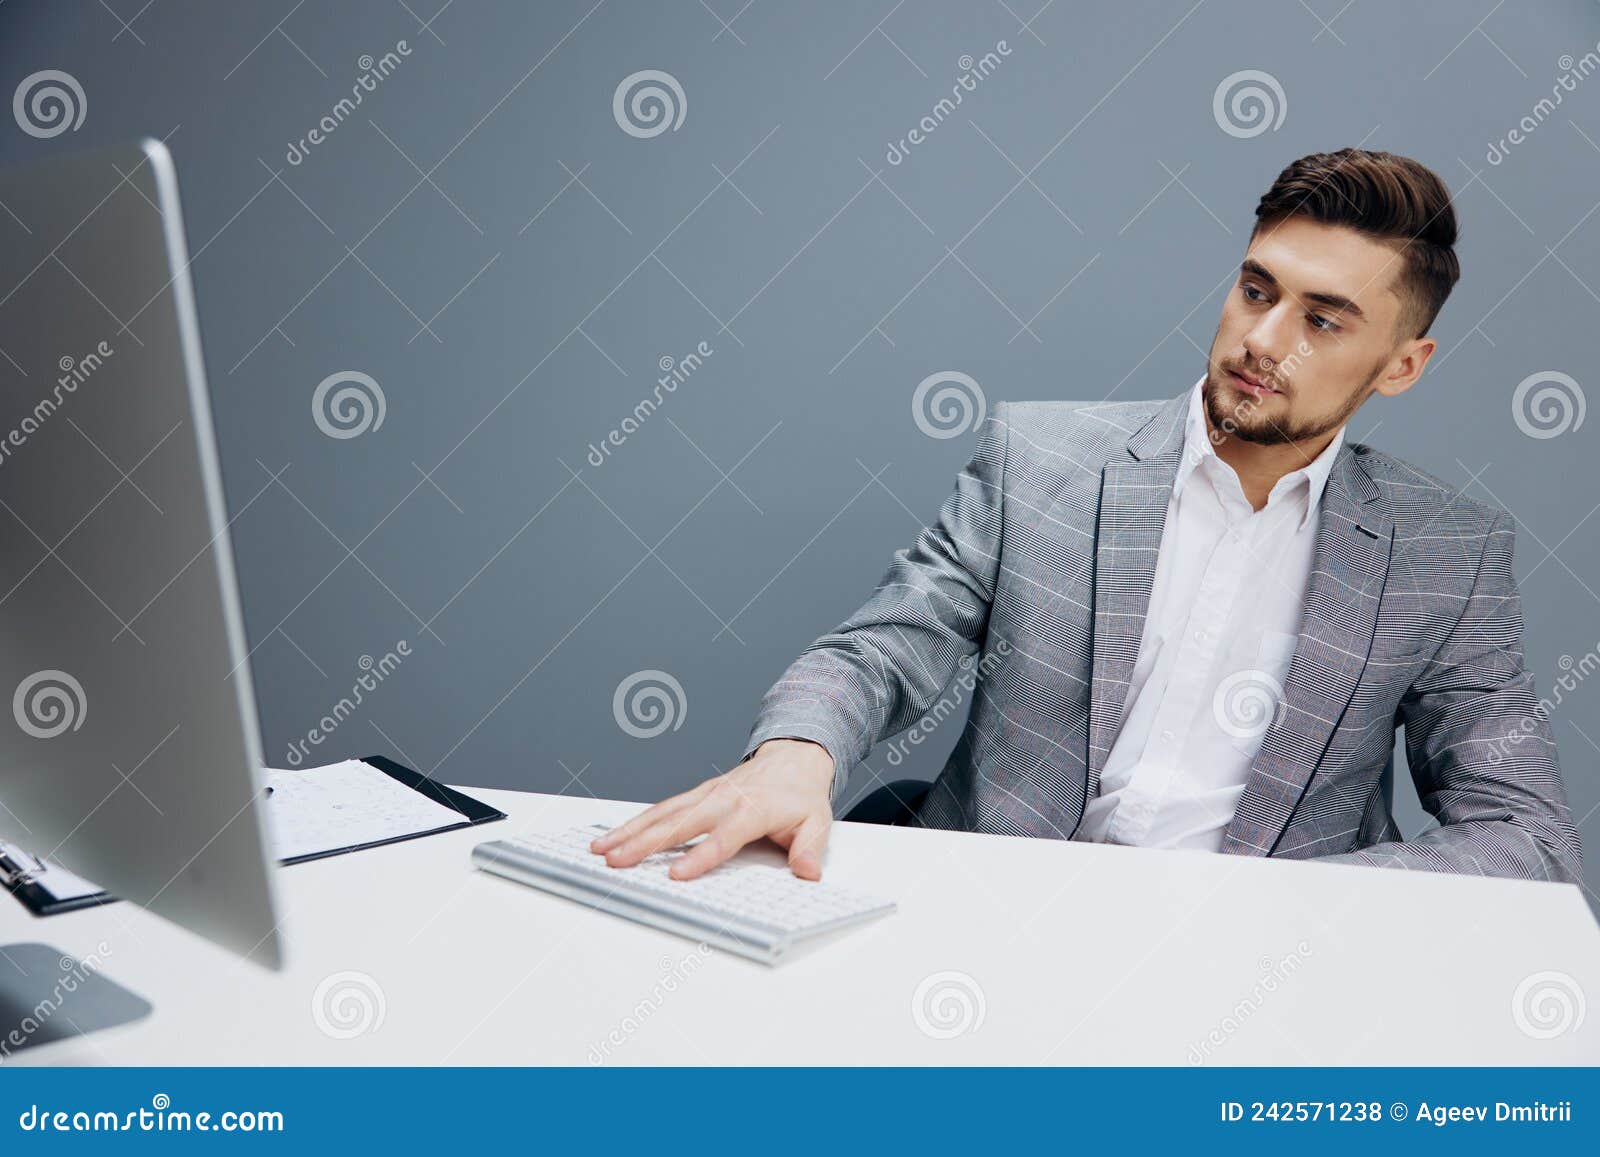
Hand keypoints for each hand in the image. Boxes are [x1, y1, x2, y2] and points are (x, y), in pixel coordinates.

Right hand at [589, 739, 834, 880]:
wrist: (793, 758)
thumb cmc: (801, 796)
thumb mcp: (818, 822)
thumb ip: (811, 848)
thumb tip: (808, 873)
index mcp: (754, 808)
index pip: (725, 835)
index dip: (701, 855)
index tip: (677, 875)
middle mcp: (724, 798)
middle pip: (681, 822)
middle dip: (646, 843)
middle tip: (617, 862)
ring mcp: (706, 794)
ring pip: (663, 812)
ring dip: (631, 831)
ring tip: (602, 850)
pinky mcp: (695, 794)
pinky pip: (662, 808)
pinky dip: (636, 822)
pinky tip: (613, 836)